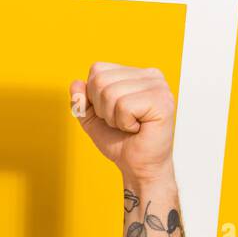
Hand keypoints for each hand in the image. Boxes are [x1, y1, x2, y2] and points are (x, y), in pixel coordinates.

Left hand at [71, 62, 176, 182]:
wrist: (138, 167)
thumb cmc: (120, 142)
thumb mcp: (92, 119)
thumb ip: (81, 100)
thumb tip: (76, 83)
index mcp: (136, 73)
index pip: (98, 69)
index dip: (94, 97)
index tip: (113, 113)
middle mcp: (151, 75)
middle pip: (101, 80)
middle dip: (102, 109)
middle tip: (121, 122)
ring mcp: (159, 87)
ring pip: (111, 93)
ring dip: (114, 118)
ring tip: (130, 126)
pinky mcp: (162, 102)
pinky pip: (124, 106)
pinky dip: (124, 123)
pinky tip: (138, 129)